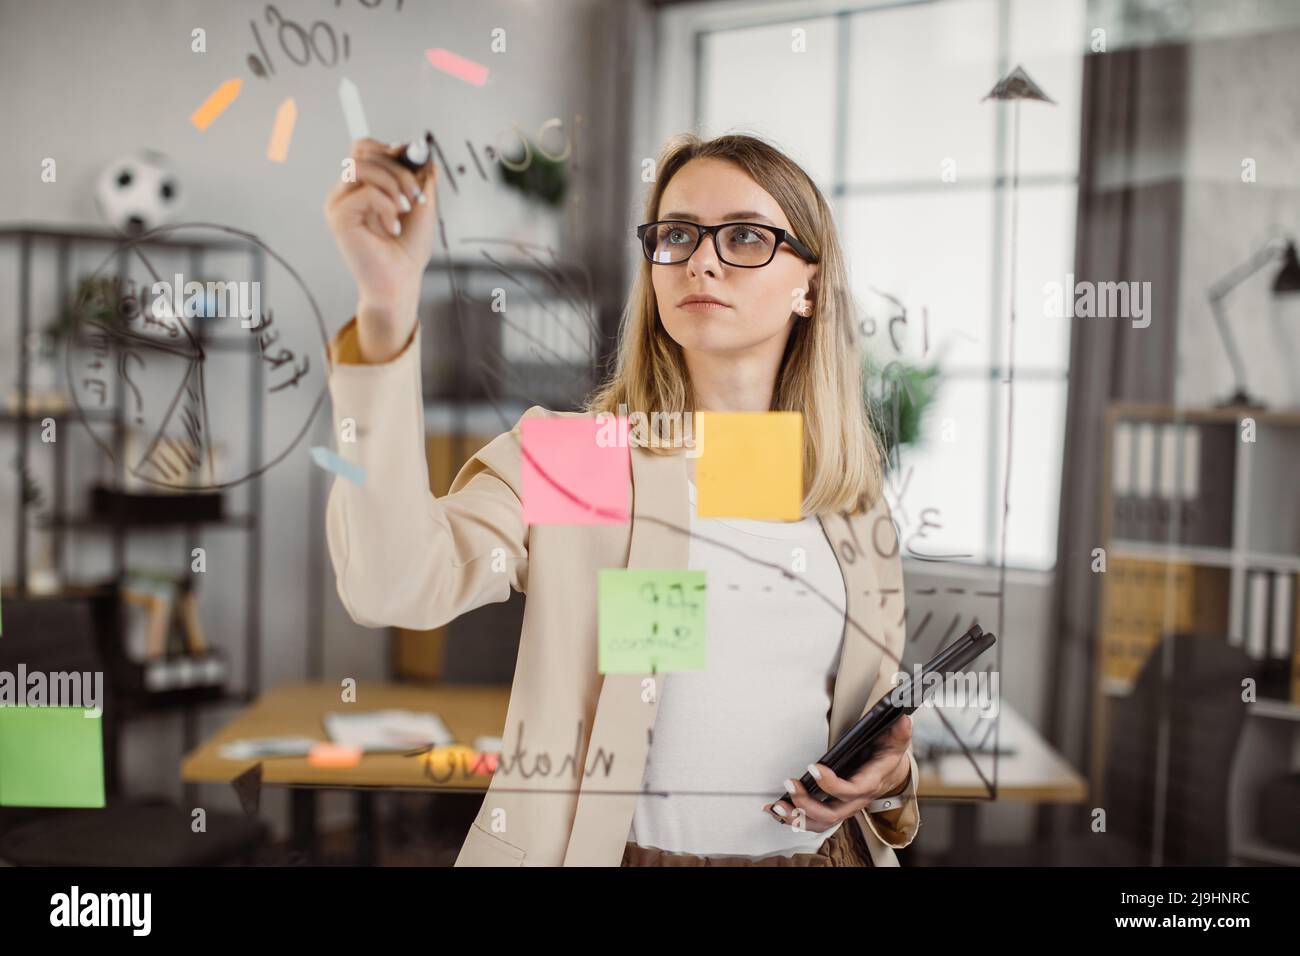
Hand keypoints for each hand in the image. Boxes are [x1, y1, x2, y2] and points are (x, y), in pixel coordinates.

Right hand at [323, 137, 437, 360]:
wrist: (401, 281)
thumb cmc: (408, 250)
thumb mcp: (422, 205)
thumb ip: (420, 177)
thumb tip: (423, 152)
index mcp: (363, 186)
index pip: (364, 148)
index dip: (388, 147)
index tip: (413, 156)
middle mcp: (347, 192)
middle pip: (364, 152)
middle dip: (399, 169)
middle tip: (416, 196)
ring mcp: (339, 203)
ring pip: (361, 166)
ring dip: (393, 183)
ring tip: (405, 208)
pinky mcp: (338, 217)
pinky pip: (365, 192)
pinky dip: (387, 207)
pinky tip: (392, 227)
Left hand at [762, 714, 912, 831]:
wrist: (891, 770)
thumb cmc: (888, 753)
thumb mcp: (897, 739)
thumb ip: (899, 731)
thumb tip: (902, 719)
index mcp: (871, 782)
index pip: (853, 791)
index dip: (832, 784)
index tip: (815, 767)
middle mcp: (858, 800)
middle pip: (833, 813)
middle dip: (808, 804)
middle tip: (790, 785)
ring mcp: (845, 807)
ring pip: (822, 822)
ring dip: (798, 817)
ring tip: (777, 806)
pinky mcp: (834, 807)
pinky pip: (814, 820)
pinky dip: (793, 818)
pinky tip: (775, 811)